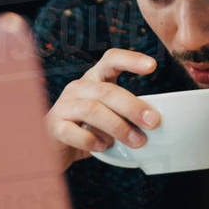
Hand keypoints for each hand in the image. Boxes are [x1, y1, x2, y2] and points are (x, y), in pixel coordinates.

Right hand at [43, 48, 161, 171]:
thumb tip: (154, 123)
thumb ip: (127, 115)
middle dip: (133, 106)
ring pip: (93, 110)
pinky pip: (74, 132)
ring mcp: (64, 106)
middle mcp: (78, 88)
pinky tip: (103, 147)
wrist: (54, 149)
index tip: (152, 66)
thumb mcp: (110, 117)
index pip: (110, 60)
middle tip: (153, 122)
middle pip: (107, 91)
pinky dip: (91, 140)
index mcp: (94, 80)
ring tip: (136, 141)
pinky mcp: (54, 126)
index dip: (130, 59)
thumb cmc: (89, 130)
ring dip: (118, 126)